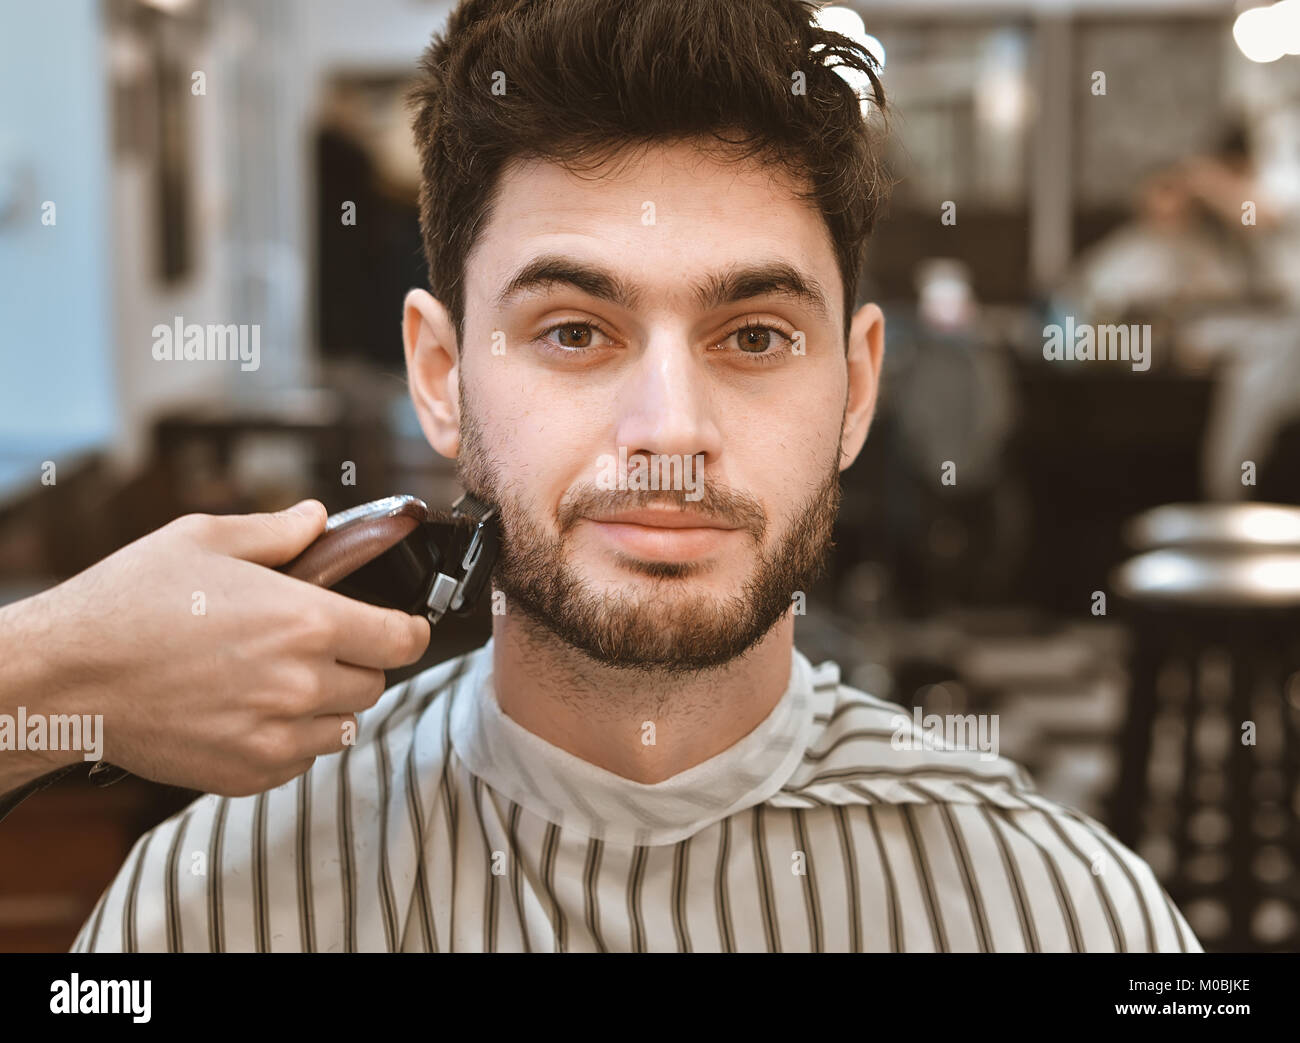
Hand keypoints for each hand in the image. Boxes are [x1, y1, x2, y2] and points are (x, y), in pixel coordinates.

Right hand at [0, 501, 429, 796]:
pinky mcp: (247, 774)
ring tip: (284, 679)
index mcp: (306, 622)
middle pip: (375, 684)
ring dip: (329, 705)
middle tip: (320, 645)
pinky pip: (301, 762)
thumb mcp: (205, 539)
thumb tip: (320, 519)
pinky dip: (291, 741)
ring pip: (343, 727)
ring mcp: (275, 737)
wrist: (66, 677)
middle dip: (359, 662)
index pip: (403, 640)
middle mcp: (301, 685)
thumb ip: (279, 531)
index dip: (410, 630)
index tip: (404, 626)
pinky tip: (253, 711)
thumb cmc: (130, 601)